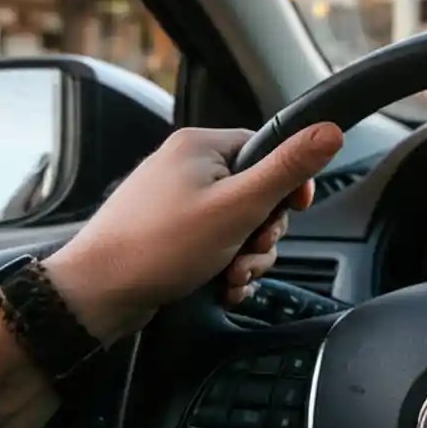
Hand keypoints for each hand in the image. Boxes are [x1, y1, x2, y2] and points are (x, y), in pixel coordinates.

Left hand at [43, 124, 343, 342]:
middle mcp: (186, 168)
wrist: (96, 296)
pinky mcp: (169, 234)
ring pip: (239, 225)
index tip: (292, 210)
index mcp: (201, 146)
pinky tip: (220, 286)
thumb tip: (330, 131)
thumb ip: (287, 169)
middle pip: (256, 193)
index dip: (287, 185)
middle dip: (263, 232)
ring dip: (247, 256)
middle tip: (249, 251)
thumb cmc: (159, 247)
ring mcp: (175, 202)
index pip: (267, 150)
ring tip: (230, 275)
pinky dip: (225, 267)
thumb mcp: (238, 206)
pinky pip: (216, 244)